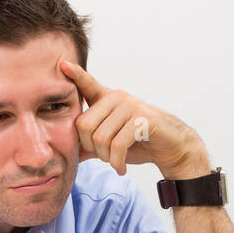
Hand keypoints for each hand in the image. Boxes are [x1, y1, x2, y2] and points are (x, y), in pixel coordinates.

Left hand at [59, 59, 211, 179]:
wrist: (170, 148)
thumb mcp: (108, 143)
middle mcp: (117, 97)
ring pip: (100, 138)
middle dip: (90, 148)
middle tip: (103, 157)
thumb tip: (66, 154)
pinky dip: (116, 162)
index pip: (87, 84)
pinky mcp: (143, 119)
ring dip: (105, 158)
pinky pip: (118, 145)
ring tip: (114, 162)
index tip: (63, 64)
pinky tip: (120, 168)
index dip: (76, 75)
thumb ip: (88, 145)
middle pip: (83, 125)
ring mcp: (130, 106)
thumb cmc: (138, 143)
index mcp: (106, 99)